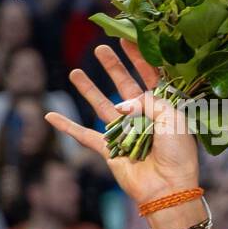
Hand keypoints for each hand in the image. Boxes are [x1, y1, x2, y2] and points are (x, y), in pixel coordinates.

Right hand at [44, 40, 200, 206]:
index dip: (140, 60)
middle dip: (113, 67)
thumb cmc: (177, 154)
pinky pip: (84, 136)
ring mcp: (126, 133)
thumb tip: (125, 101)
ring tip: (75, 71)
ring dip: (89, 89)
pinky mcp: (110, 150)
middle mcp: (145, 119)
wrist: (169, 188)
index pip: (151, 79)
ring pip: (103, 106)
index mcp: (164, 110)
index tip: (127, 40)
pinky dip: (66, 127)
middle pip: (125, 87)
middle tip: (100, 48)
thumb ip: (151, 101)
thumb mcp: (172, 119)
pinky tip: (49, 116)